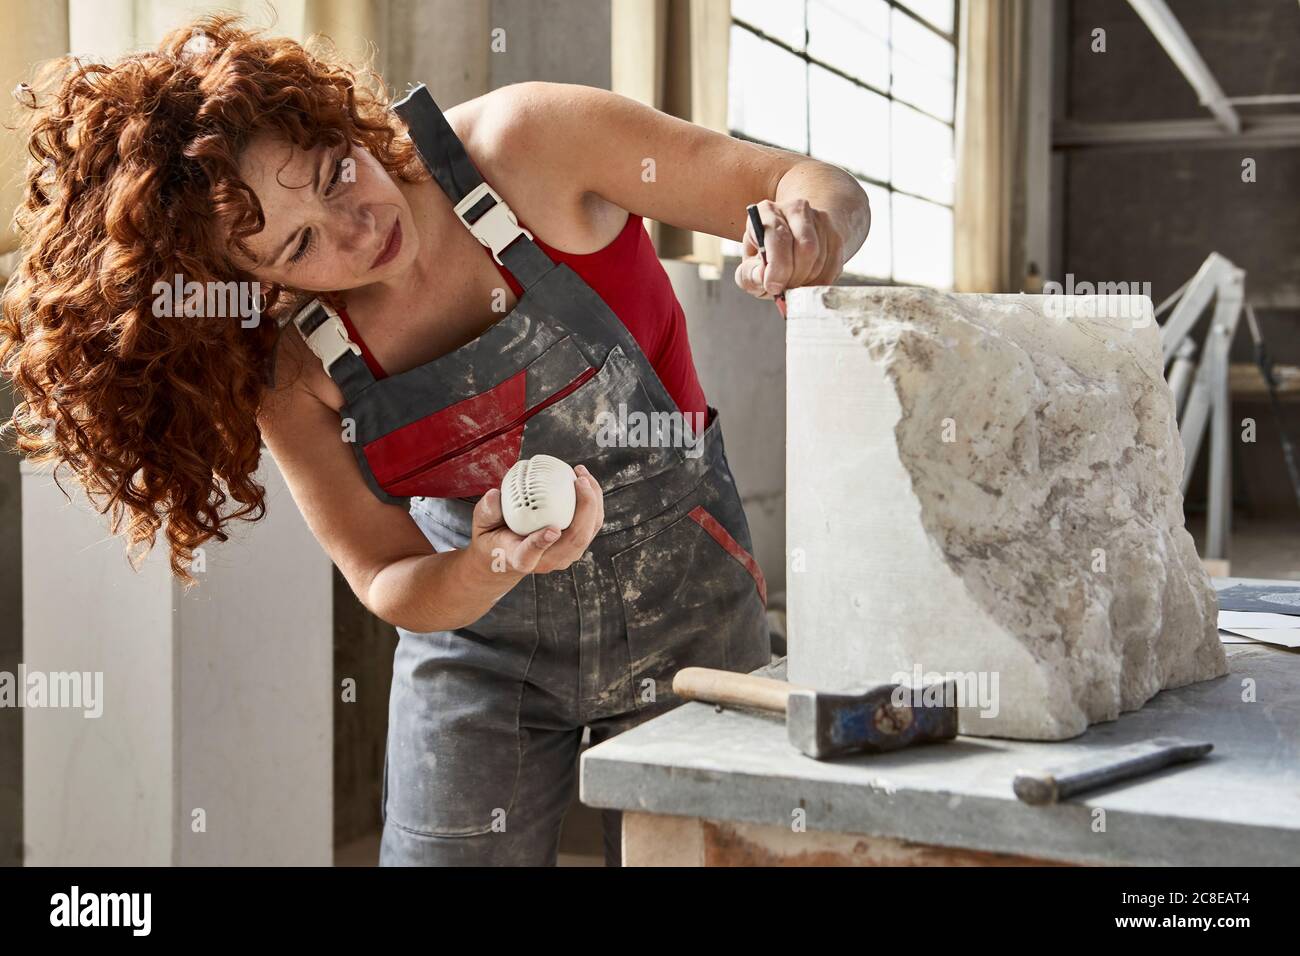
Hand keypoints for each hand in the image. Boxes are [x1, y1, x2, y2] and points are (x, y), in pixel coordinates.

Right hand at [465, 464, 604, 581]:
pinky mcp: (575, 544)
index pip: (529, 554)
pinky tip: (585, 481)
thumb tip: (495, 495)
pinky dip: (593, 502)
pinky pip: (591, 524)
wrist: (506, 556)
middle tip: (579, 480)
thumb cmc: (493, 538)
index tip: (551, 529)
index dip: (541, 542)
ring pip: (589, 531)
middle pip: (575, 540)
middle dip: (585, 509)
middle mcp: (547, 560)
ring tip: (582, 474)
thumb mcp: (481, 526)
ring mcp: (565, 555)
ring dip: (593, 501)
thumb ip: (487, 511)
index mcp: (520, 558)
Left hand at [735, 198, 844, 300]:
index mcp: (767, 212)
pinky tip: (807, 282)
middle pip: (806, 248)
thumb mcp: (749, 265)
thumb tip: (765, 279)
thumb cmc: (766, 255)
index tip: (773, 287)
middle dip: (795, 278)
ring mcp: (819, 220)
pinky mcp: (835, 235)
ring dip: (806, 282)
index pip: (779, 238)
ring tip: (793, 285)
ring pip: (820, 260)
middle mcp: (795, 209)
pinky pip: (833, 267)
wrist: (791, 240)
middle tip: (785, 291)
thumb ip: (750, 275)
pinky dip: (819, 283)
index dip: (777, 267)